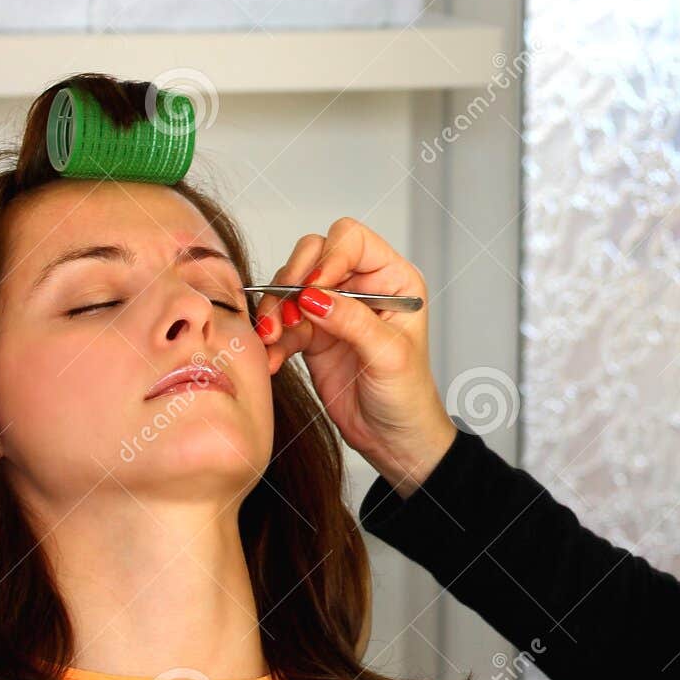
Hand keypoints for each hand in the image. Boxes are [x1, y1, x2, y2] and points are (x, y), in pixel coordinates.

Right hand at [254, 217, 456, 496]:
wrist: (392, 439)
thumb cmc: (407, 395)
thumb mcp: (388, 356)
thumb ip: (352, 321)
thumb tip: (312, 294)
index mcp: (392, 279)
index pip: (352, 240)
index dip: (329, 257)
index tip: (314, 287)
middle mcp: (361, 286)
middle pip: (313, 253)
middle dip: (292, 280)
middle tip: (286, 315)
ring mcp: (333, 308)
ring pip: (290, 286)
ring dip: (275, 309)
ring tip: (274, 340)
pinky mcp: (311, 334)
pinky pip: (281, 322)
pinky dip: (272, 339)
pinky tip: (273, 361)